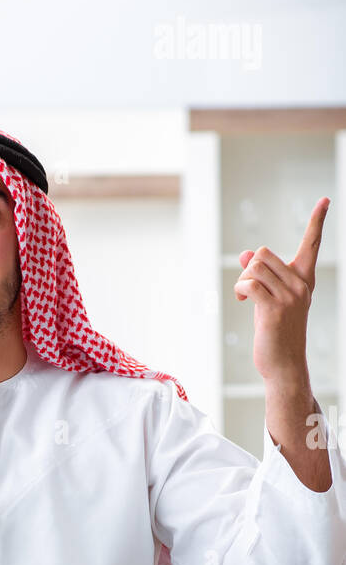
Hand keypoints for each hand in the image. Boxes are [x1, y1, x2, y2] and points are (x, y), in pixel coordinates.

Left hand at [234, 196, 328, 385]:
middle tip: (249, 290)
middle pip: (263, 253)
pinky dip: (240, 289)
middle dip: (248, 269)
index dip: (317, 221)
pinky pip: (249, 283)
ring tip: (247, 298)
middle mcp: (300, 285)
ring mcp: (290, 297)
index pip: (311, 245)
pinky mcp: (275, 309)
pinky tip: (244, 301)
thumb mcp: (269, 300)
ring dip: (242, 281)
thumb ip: (261, 276)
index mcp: (304, 280)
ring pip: (254, 267)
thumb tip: (244, 254)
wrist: (283, 365)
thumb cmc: (276, 333)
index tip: (324, 200)